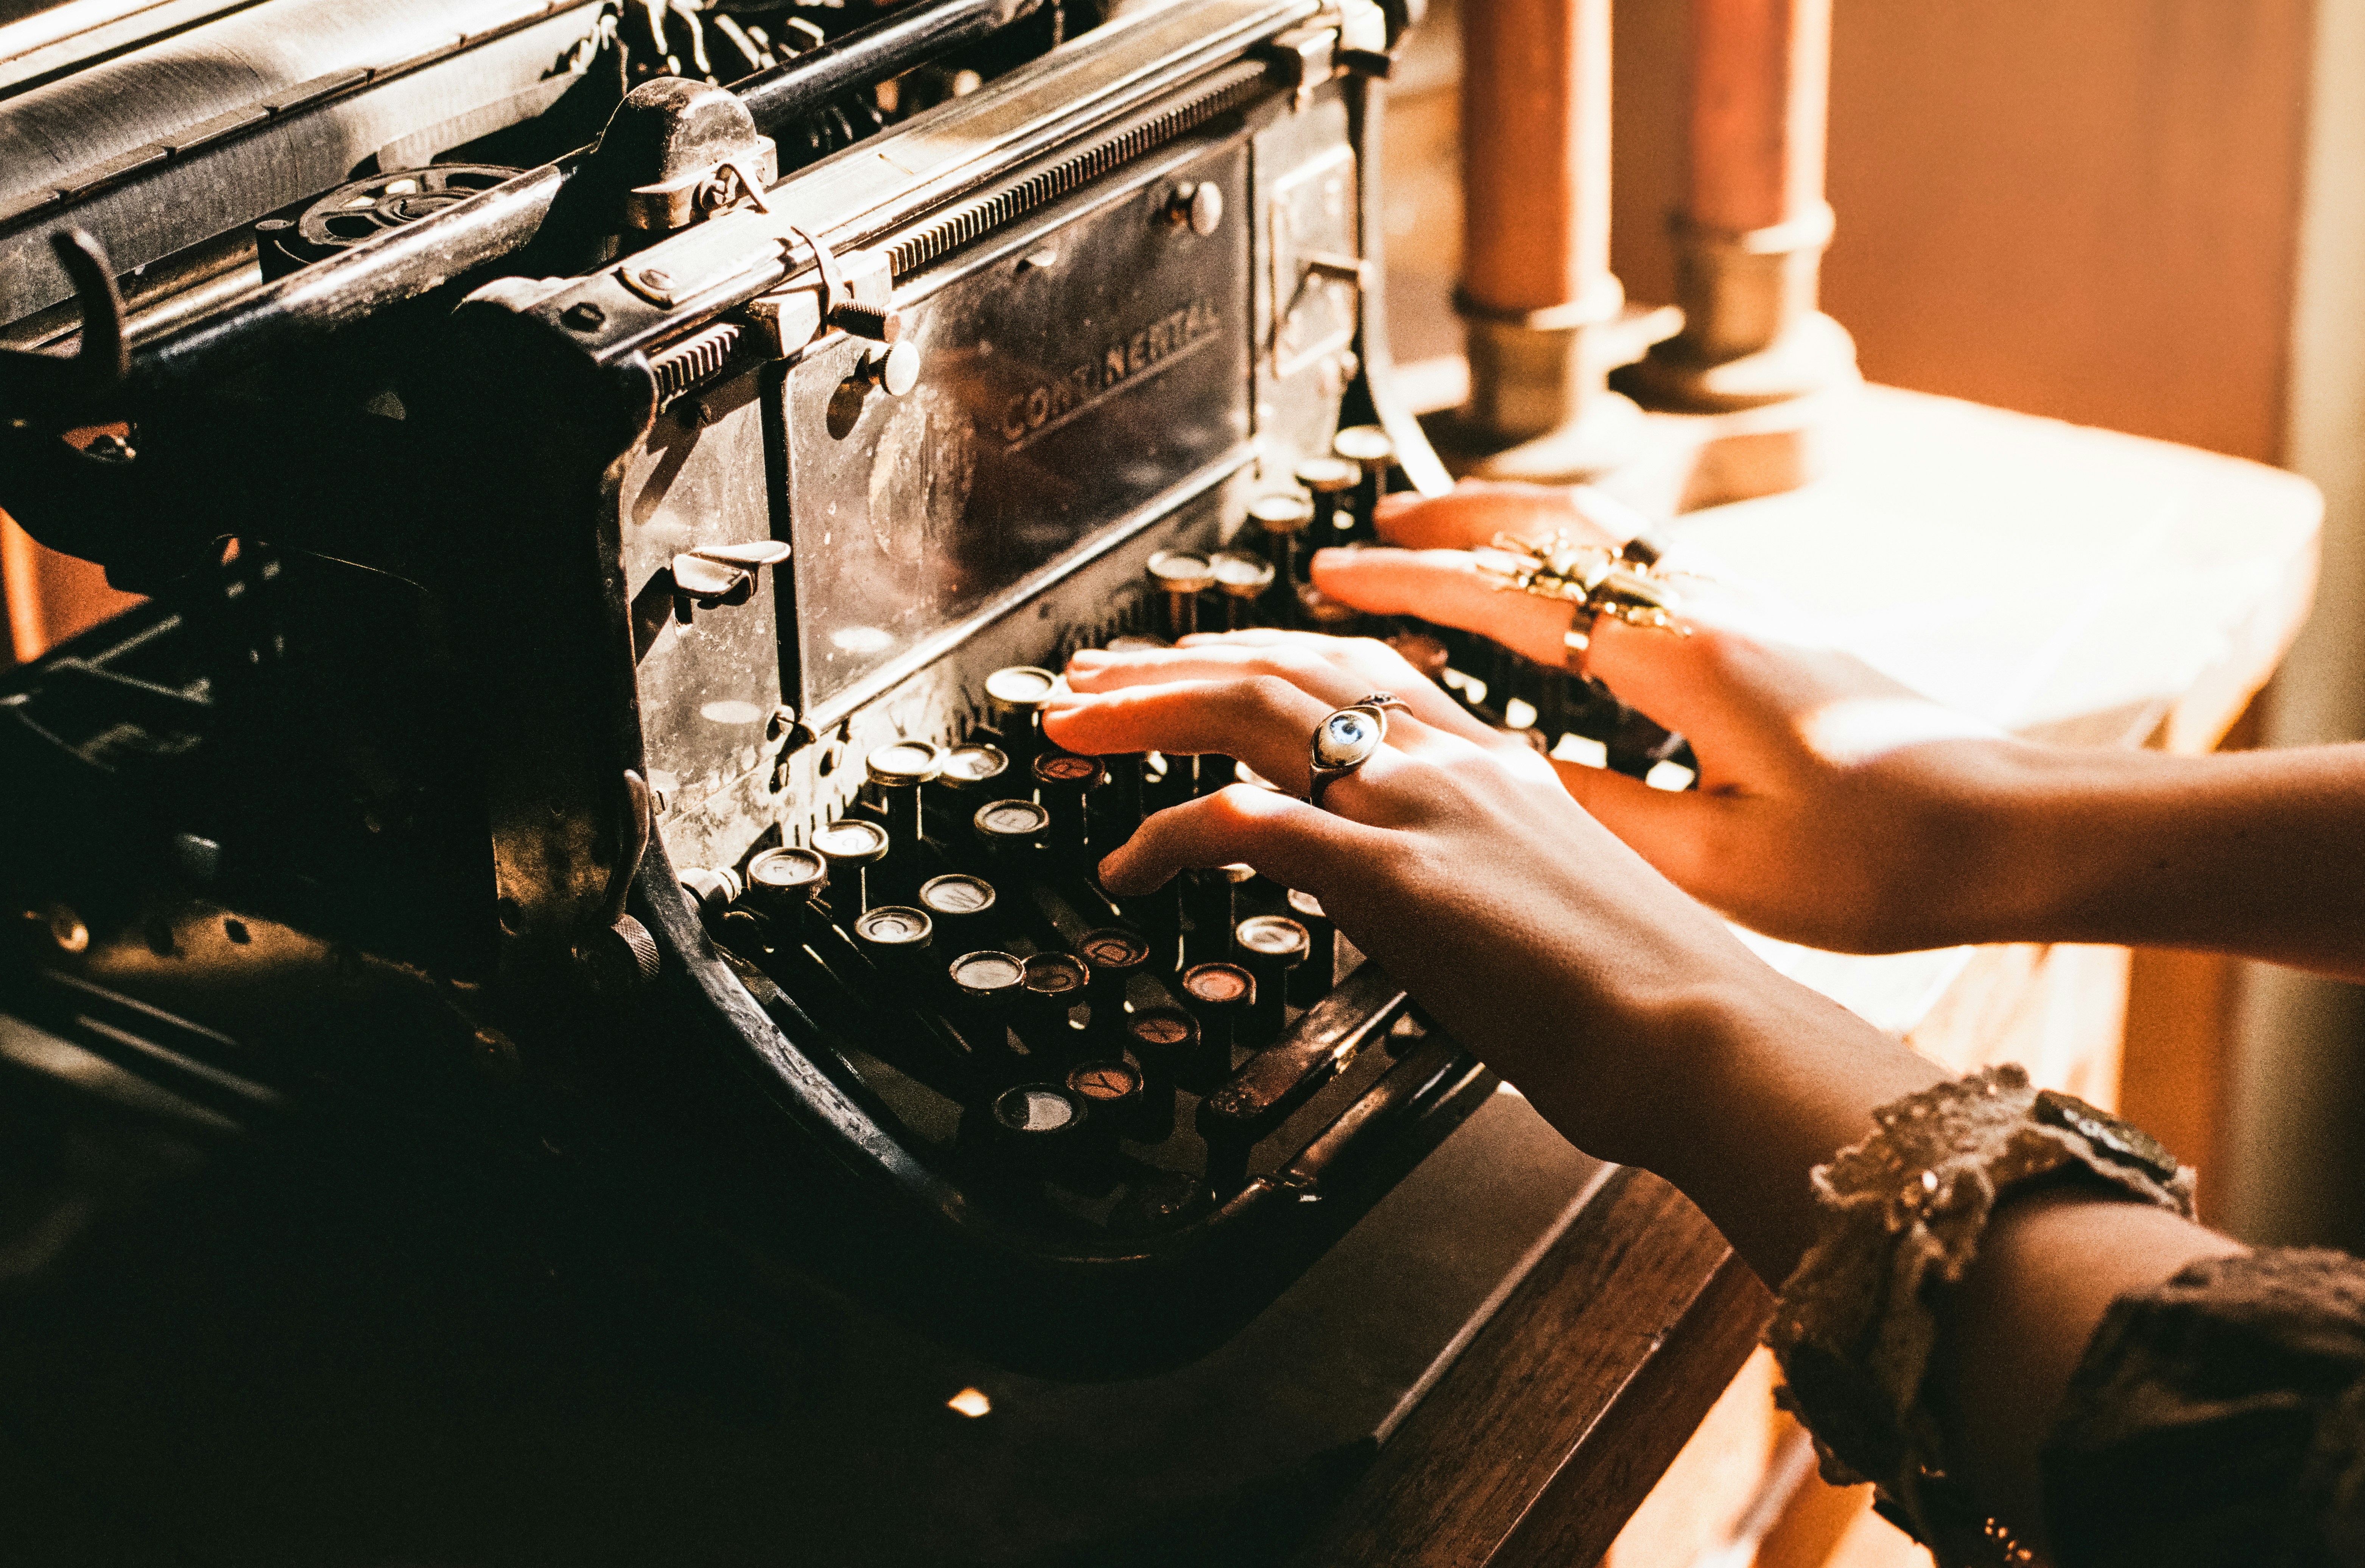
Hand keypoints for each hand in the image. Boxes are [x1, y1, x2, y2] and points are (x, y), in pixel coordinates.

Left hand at [1045, 631, 1937, 1281]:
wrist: (1706, 1038)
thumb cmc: (1641, 1001)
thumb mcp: (1540, 907)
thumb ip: (1468, 882)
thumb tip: (1410, 905)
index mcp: (1493, 762)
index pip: (1353, 667)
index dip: (1255, 653)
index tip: (1184, 668)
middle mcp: (1455, 760)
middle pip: (1284, 664)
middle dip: (1170, 664)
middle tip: (1085, 680)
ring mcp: (1423, 809)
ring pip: (1255, 709)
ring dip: (1146, 710)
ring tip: (1069, 730)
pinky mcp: (1397, 875)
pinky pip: (1247, 825)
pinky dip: (1169, 837)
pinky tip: (1123, 868)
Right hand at [1317, 484, 2033, 954]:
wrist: (2014, 830)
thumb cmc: (1885, 855)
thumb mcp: (1717, 859)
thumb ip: (1597, 809)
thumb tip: (1496, 774)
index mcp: (1684, 658)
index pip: (1515, 596)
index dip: (1412, 584)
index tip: (1337, 574)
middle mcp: (1707, 608)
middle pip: (1548, 530)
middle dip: (1441, 526)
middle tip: (1357, 543)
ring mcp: (1734, 608)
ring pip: (1590, 539)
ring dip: (1496, 535)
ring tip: (1424, 548)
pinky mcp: (1756, 629)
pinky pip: (1627, 569)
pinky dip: (1553, 568)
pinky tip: (1532, 604)